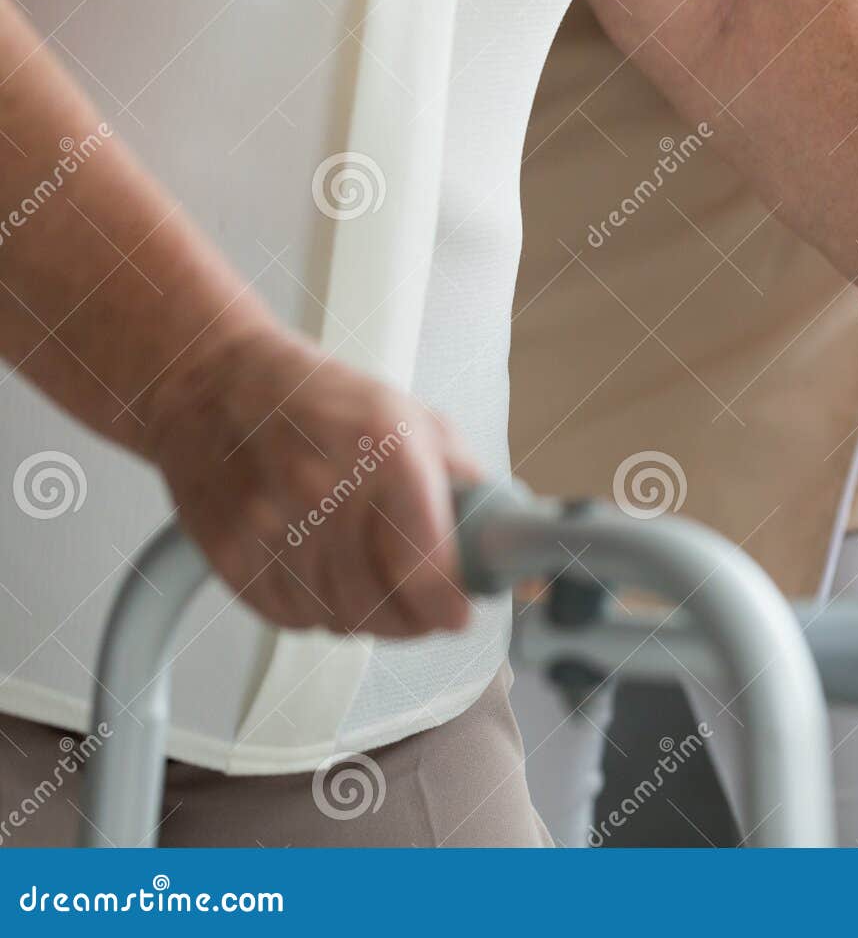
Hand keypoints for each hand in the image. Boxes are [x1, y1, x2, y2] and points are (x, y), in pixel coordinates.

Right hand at [141, 324, 480, 636]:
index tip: (458, 612)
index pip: (426, 566)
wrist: (211, 383)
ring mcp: (270, 526)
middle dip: (415, 618)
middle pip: (381, 606)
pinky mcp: (230, 553)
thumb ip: (463, 479)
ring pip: (337, 619)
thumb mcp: (412, 416)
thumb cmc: (318, 397)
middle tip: (426, 607)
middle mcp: (324, 491)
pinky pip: (291, 617)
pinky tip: (327, 577)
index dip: (448, 604)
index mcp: (385, 452)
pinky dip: (317, 611)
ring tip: (376, 587)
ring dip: (367, 618)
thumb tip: (500, 537)